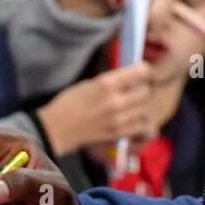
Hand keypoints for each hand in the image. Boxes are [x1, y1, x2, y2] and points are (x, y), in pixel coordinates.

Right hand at [37, 63, 154, 156]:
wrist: (57, 128)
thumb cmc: (69, 102)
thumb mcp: (89, 83)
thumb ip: (111, 81)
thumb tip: (130, 78)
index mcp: (106, 84)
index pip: (141, 72)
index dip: (144, 70)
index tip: (142, 71)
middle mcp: (115, 101)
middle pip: (146, 91)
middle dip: (143, 88)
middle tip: (136, 89)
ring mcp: (118, 119)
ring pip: (145, 109)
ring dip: (141, 105)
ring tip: (133, 104)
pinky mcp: (118, 133)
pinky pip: (141, 126)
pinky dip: (139, 121)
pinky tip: (132, 118)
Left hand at [58, 0, 175, 29]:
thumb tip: (122, 2)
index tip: (132, 10)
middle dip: (153, 15)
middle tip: (140, 31)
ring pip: (165, 14)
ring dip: (153, 26)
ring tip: (137, 38)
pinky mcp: (164, 9)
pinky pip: (161, 23)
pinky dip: (151, 31)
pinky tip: (139, 39)